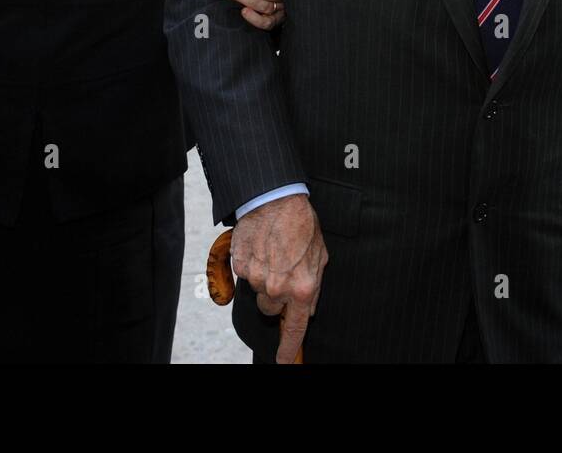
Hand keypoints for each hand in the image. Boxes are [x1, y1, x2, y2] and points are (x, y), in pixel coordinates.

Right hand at [230, 194, 327, 362]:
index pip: (295, 327)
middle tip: (282, 269)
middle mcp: (278, 287)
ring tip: (272, 252)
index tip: (285, 361)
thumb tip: (308, 309)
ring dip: (264, 278)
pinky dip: (251, 265)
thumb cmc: (301, 223)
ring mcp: (257, 278)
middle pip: (271, 309)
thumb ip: (314, 286)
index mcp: (302, 287)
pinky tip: (260, 246)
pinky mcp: (241, 266)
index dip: (289, 348)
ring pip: (257, 292)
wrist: (275, 198)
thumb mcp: (320, 255)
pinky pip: (245, 275)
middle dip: (276, 295)